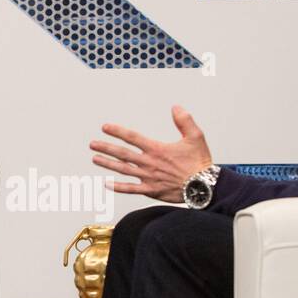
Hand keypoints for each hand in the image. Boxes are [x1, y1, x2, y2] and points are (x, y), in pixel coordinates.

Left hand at [90, 105, 213, 202]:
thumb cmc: (200, 162)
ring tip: (95, 158)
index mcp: (157, 149)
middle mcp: (149, 163)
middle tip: (92, 143)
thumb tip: (175, 107)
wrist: (204, 187)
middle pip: (123, 154)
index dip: (117, 131)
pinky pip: (131, 189)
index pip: (132, 138)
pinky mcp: (151, 191)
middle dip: (106, 147)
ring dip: (108, 164)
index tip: (104, 127)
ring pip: (123, 170)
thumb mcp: (196, 136)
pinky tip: (106, 184)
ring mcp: (148, 178)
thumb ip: (184, 120)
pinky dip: (118, 187)